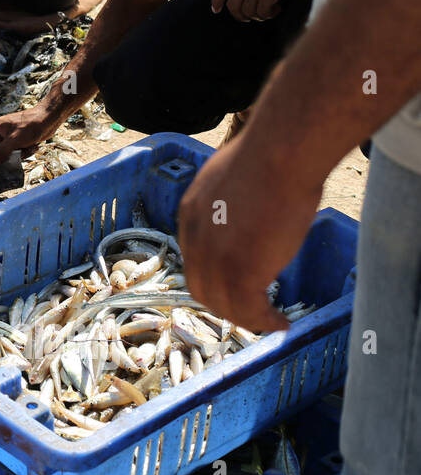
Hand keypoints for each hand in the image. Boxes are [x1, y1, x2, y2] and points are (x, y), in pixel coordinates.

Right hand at [0, 105, 63, 167]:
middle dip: (6, 157)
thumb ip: (1, 152)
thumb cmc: (31, 124)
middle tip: (14, 159)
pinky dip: (24, 153)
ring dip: (18, 155)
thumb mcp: (15, 140)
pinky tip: (32, 146)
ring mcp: (8, 138)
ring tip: (28, 148)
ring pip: (7, 154)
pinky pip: (16, 153)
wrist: (49, 118)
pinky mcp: (18, 141)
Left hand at [178, 138, 320, 332]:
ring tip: (269, 322)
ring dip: (245, 317)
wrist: (280, 152)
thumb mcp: (237, 174)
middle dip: (225, 302)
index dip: (214, 274)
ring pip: (223, 302)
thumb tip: (253, 201)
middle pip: (202, 285)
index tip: (236, 282)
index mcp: (192, 212)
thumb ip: (235, 197)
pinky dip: (263, 322)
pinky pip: (248, 310)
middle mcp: (195, 238)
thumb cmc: (271, 152)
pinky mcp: (240, 272)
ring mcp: (215, 258)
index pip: (196, 256)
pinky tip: (282, 322)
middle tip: (251, 310)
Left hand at [211, 0, 325, 20]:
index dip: (216, 1)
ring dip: (258, 15)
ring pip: (248, 13)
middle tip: (249, 18)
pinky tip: (277, 9)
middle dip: (240, 16)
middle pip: (233, 6)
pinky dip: (270, 14)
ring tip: (268, 11)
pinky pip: (263, 13)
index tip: (215, 10)